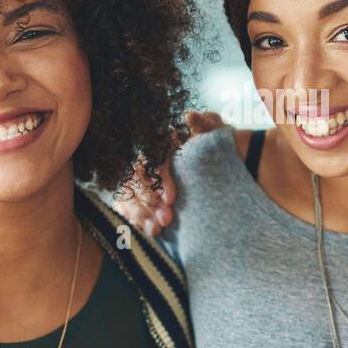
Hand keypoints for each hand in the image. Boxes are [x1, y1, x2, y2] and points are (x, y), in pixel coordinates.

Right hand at [114, 109, 224, 235]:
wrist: (222, 163)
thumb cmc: (215, 147)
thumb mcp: (214, 134)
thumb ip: (204, 125)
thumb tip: (190, 116)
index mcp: (161, 143)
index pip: (153, 160)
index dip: (160, 180)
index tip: (170, 199)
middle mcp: (146, 158)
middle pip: (137, 180)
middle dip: (149, 202)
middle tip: (167, 220)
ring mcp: (138, 177)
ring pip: (129, 194)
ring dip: (140, 213)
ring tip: (156, 229)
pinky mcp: (135, 195)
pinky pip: (125, 206)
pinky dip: (134, 219)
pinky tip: (145, 231)